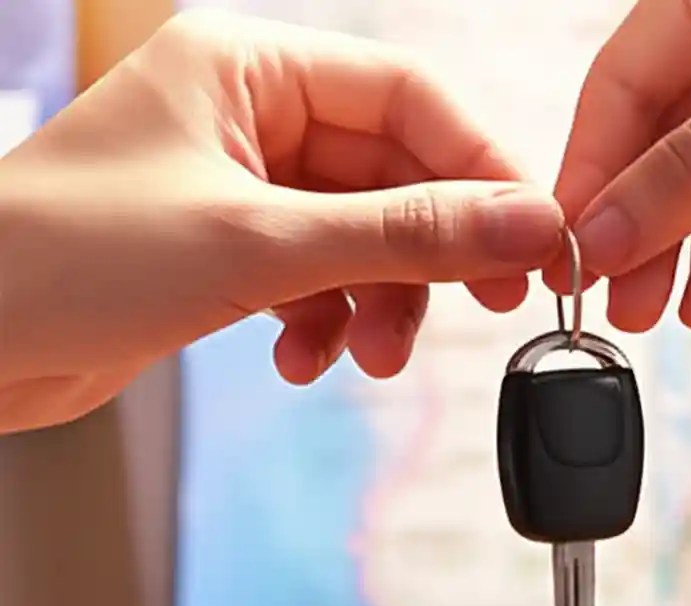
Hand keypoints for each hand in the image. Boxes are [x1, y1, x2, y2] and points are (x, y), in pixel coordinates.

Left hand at [0, 9, 563, 432]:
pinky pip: (318, 272)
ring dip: (381, 299)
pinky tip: (304, 357)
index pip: (407, 95)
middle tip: (485, 302)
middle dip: (431, 249)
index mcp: (246, 64)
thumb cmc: (58, 260)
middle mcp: (247, 112)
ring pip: (362, 232)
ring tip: (372, 355)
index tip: (532, 234)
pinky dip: (327, 319)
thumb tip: (524, 223)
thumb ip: (404, 234)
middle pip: (393, 170)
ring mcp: (238, 182)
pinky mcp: (227, 245)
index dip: (480, 166)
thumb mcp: (258, 243)